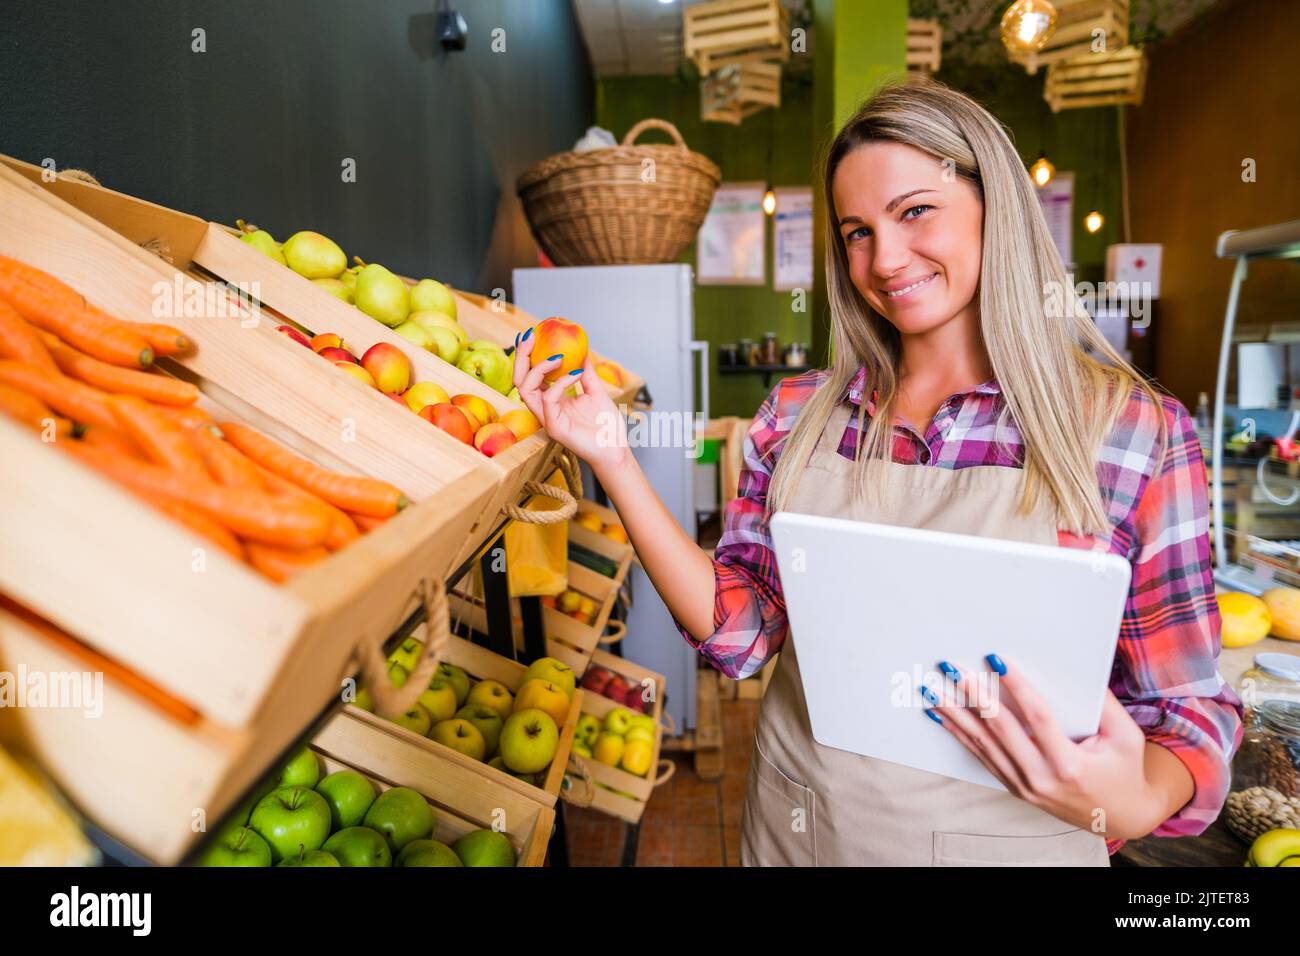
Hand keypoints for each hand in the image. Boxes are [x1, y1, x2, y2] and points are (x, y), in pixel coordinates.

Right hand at [511, 327, 630, 475]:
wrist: (616, 449)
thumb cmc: (606, 425)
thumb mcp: (596, 391)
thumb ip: (587, 373)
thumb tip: (583, 350)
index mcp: (551, 399)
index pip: (530, 375)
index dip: (527, 355)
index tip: (533, 334)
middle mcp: (544, 408)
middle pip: (519, 380)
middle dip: (521, 356)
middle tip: (531, 336)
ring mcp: (547, 418)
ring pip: (525, 390)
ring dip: (539, 368)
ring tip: (559, 356)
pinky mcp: (554, 427)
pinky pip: (548, 399)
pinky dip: (561, 383)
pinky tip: (576, 374)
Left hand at [921, 655, 1164, 840]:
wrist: (1119, 816)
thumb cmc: (1123, 771)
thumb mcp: (1126, 738)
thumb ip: (1105, 705)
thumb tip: (1078, 669)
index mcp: (1069, 764)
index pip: (1036, 717)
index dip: (1016, 686)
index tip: (996, 659)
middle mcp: (1041, 777)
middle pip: (999, 729)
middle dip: (972, 695)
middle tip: (951, 668)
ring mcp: (1023, 785)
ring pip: (982, 743)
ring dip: (954, 713)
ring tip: (933, 688)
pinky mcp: (1014, 786)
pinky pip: (981, 756)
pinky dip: (958, 734)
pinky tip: (940, 715)